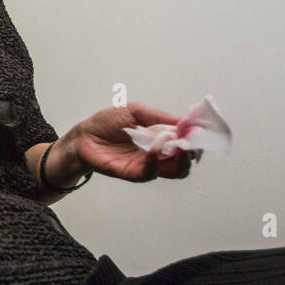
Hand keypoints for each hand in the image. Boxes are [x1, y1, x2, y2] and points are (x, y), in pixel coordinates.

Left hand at [71, 103, 194, 182]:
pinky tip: (155, 147)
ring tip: (178, 143)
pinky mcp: (132, 173)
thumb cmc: (107, 123)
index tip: (201, 129)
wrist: (84, 135)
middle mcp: (157, 155)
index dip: (196, 139)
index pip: (186, 144)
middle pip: (185, 162)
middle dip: (193, 152)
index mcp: (160, 140)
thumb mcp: (137, 111)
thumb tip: (185, 121)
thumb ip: (160, 117)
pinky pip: (150, 171)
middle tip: (193, 140)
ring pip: (174, 171)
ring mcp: (146, 165)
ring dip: (180, 157)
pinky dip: (156, 159)